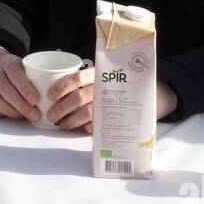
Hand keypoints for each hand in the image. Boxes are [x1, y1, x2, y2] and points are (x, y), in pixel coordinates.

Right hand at [0, 49, 40, 123]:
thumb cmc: (10, 68)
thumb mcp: (20, 64)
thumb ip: (32, 76)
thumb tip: (51, 98)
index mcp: (6, 62)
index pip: (15, 75)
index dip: (26, 89)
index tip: (36, 100)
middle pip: (7, 92)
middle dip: (23, 106)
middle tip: (36, 115)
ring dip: (14, 113)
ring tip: (26, 117)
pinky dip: (5, 114)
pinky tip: (15, 115)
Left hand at [43, 75, 179, 130]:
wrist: (153, 92)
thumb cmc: (120, 83)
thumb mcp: (105, 75)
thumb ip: (87, 79)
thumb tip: (57, 86)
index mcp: (100, 74)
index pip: (76, 78)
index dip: (61, 87)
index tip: (50, 95)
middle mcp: (105, 87)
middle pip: (78, 98)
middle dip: (61, 108)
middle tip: (51, 115)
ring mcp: (111, 103)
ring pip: (86, 114)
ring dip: (70, 121)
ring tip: (61, 125)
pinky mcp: (117, 118)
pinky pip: (97, 125)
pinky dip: (86, 128)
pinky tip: (80, 129)